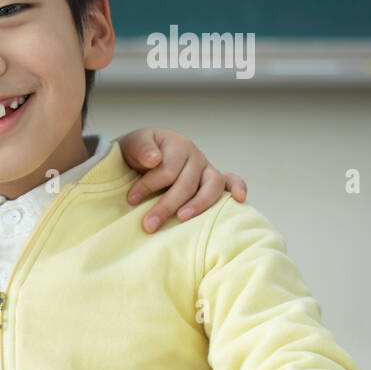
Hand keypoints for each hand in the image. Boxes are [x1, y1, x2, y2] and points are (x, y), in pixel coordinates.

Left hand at [117, 128, 246, 231]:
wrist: (137, 157)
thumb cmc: (134, 154)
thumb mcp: (131, 145)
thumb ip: (141, 148)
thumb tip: (154, 159)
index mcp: (176, 144)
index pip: (168, 170)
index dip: (148, 186)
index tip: (131, 199)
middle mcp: (195, 156)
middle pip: (187, 183)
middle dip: (166, 205)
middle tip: (148, 225)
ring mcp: (206, 168)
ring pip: (211, 186)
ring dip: (198, 204)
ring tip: (181, 219)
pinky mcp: (212, 180)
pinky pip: (231, 181)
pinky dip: (238, 188)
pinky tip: (239, 199)